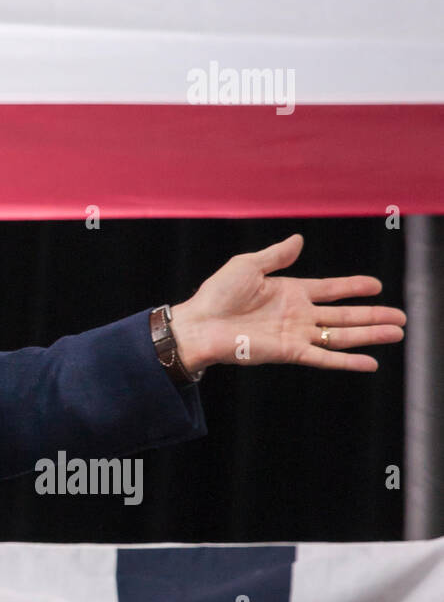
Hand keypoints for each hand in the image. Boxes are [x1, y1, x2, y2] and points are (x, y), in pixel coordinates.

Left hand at [169, 234, 405, 373]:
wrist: (199, 324)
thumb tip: (300, 239)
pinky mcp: (289, 352)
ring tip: (397, 333)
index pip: (329, 289)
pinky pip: (324, 357)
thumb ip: (276, 255)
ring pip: (340, 335)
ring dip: (369, 334)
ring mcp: (295, 334)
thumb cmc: (217, 293)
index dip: (352, 287)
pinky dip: (347, 360)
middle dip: (372, 315)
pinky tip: (371, 362)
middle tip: (401, 317)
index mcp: (288, 291)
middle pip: (343, 314)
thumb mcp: (248, 265)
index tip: (376, 286)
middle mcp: (297, 314)